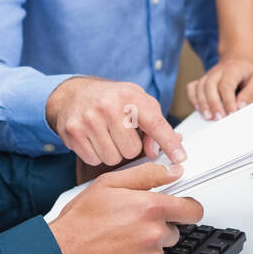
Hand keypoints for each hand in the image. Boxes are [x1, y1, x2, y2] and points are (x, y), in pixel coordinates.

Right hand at [46, 76, 185, 166]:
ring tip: (107, 136)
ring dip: (112, 152)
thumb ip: (155, 124)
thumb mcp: (136, 101)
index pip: (154, 124)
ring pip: (112, 158)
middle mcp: (109, 106)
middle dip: (129, 147)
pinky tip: (94, 139)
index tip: (179, 158)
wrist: (73, 94)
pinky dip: (96, 154)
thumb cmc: (110, 99)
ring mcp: (89, 119)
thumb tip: (166, 148)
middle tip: (121, 134)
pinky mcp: (74, 132)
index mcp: (130, 96)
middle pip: (132, 150)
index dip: (169, 143)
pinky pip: (94, 160)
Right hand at [49, 161, 204, 253]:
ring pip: (159, 249)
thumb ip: (146, 175)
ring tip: (118, 239)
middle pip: (172, 230)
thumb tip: (172, 171)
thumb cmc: (80, 222)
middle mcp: (154, 235)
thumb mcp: (108, 184)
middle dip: (157, 225)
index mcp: (150, 208)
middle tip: (130, 223)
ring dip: (145, 245)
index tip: (181, 208)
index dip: (187, 207)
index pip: (192, 209)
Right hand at [187, 54, 252, 120]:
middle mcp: (217, 72)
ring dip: (202, 103)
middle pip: (210, 85)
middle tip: (219, 118)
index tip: (232, 114)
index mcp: (233, 70)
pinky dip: (192, 98)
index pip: (227, 85)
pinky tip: (197, 108)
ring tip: (208, 117)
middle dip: (213, 103)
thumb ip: (250, 93)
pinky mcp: (203, 80)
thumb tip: (240, 107)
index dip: (228, 101)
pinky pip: (192, 87)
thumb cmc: (248, 73)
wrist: (238, 59)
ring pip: (200, 87)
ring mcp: (208, 75)